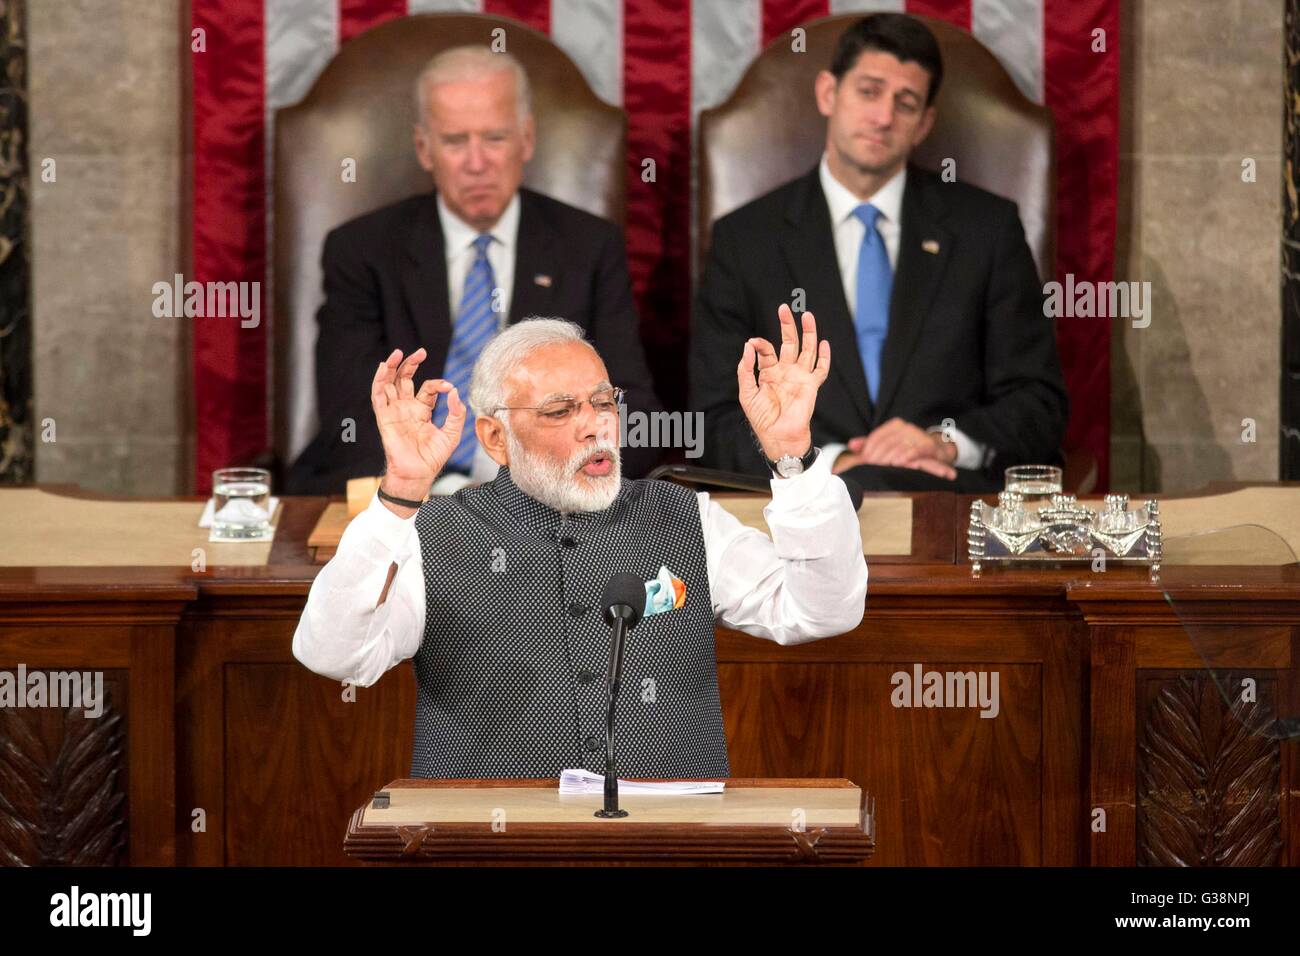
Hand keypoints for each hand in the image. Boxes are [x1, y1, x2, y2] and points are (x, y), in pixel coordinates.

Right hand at [370, 348, 465, 498]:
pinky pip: (378, 396)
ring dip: (391, 367)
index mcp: (422, 410)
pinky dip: (379, 381)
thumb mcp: (452, 434)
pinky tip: (382, 368)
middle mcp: (407, 408)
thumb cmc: (433, 457)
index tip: (448, 387)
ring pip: (389, 384)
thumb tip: (454, 392)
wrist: (418, 474)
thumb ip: (456, 413)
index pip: (428, 389)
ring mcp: (394, 412)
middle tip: (420, 352)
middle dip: (411, 364)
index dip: (438, 384)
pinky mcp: (384, 417)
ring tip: (397, 353)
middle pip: (405, 379)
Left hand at [737, 304, 829, 460]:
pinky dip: (824, 356)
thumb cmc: (762, 418)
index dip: (759, 344)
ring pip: (807, 350)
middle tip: (784, 308)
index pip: (766, 351)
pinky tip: (824, 342)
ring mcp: (800, 377)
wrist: (779, 436)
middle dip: (787, 325)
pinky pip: (821, 368)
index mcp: (768, 373)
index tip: (753, 343)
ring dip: (808, 333)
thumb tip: (748, 346)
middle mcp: (785, 371)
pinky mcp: (811, 385)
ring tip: (807, 315)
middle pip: (789, 343)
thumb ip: (746, 370)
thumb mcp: (746, 393)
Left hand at [832, 419, 956, 480]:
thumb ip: (869, 444)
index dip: (868, 450)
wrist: (938, 450)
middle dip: (876, 458)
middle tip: (871, 469)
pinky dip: (905, 459)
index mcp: (895, 425)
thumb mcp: (889, 445)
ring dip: (888, 461)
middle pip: (885, 444)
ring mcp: (918, 435)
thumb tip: (851, 444)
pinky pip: (913, 452)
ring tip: (881, 470)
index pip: (876, 437)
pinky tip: (898, 466)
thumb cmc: (909, 449)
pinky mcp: (928, 445)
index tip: (863, 462)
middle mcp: (906, 427)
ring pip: (897, 449)